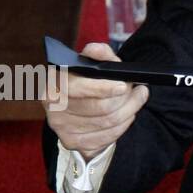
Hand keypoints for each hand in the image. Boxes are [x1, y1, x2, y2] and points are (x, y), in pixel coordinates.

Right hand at [42, 41, 148, 160]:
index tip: (123, 86)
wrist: (77, 109)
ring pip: (107, 123)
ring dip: (129, 111)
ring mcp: (60, 126)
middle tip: (140, 91)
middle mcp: (52, 105)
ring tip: (138, 99)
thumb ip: (99, 54)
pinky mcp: (71, 142)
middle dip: (125, 100)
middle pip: (99, 108)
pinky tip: (127, 116)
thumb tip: (95, 50)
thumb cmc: (88, 82)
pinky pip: (106, 137)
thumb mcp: (95, 64)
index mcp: (54, 81)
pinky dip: (123, 125)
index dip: (102, 88)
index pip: (76, 87)